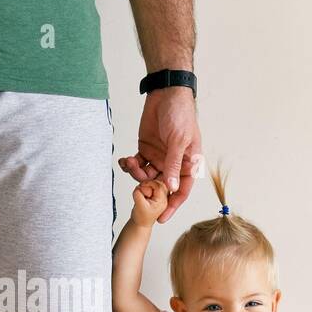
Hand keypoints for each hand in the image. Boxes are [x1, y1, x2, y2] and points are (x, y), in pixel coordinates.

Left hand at [118, 85, 201, 222]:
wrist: (166, 93)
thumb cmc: (180, 114)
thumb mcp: (179, 140)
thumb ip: (174, 164)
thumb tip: (172, 188)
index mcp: (188, 164)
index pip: (181, 190)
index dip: (172, 205)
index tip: (161, 218)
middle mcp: (174, 164)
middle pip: (161, 186)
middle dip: (148, 190)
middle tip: (137, 188)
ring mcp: (159, 157)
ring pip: (146, 176)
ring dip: (136, 175)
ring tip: (130, 163)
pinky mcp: (146, 150)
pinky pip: (137, 165)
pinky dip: (129, 165)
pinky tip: (124, 161)